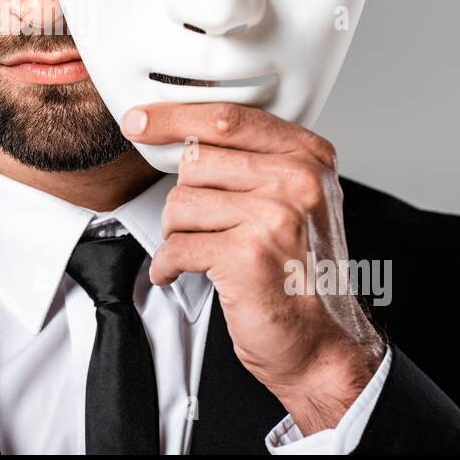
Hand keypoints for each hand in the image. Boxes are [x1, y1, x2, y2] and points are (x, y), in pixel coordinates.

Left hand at [122, 102, 386, 435]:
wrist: (320, 343)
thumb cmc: (299, 272)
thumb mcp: (294, 200)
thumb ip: (254, 160)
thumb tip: (181, 131)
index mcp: (309, 157)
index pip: (228, 119)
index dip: (174, 117)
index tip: (139, 121)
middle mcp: (297, 180)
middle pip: (196, 160)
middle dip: (185, 197)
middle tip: (202, 227)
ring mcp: (274, 216)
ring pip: (181, 201)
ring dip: (178, 233)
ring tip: (206, 253)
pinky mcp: (247, 255)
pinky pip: (176, 245)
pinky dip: (169, 265)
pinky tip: (182, 273)